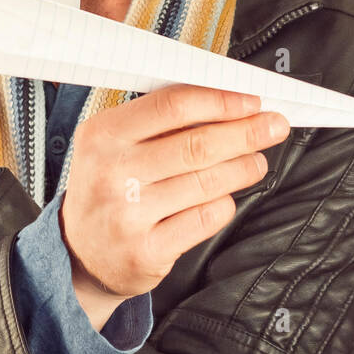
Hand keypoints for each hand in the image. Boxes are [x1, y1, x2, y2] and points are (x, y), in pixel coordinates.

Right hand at [58, 84, 289, 329]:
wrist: (79, 254)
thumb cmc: (107, 187)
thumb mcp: (113, 144)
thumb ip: (158, 120)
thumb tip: (225, 98)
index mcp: (103, 135)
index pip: (173, 105)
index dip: (220, 101)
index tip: (251, 100)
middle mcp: (112, 173)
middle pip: (197, 144)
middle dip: (245, 133)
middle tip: (274, 126)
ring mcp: (129, 215)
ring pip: (207, 182)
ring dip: (243, 168)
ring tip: (256, 161)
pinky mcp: (147, 251)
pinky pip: (205, 218)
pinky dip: (224, 203)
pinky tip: (226, 196)